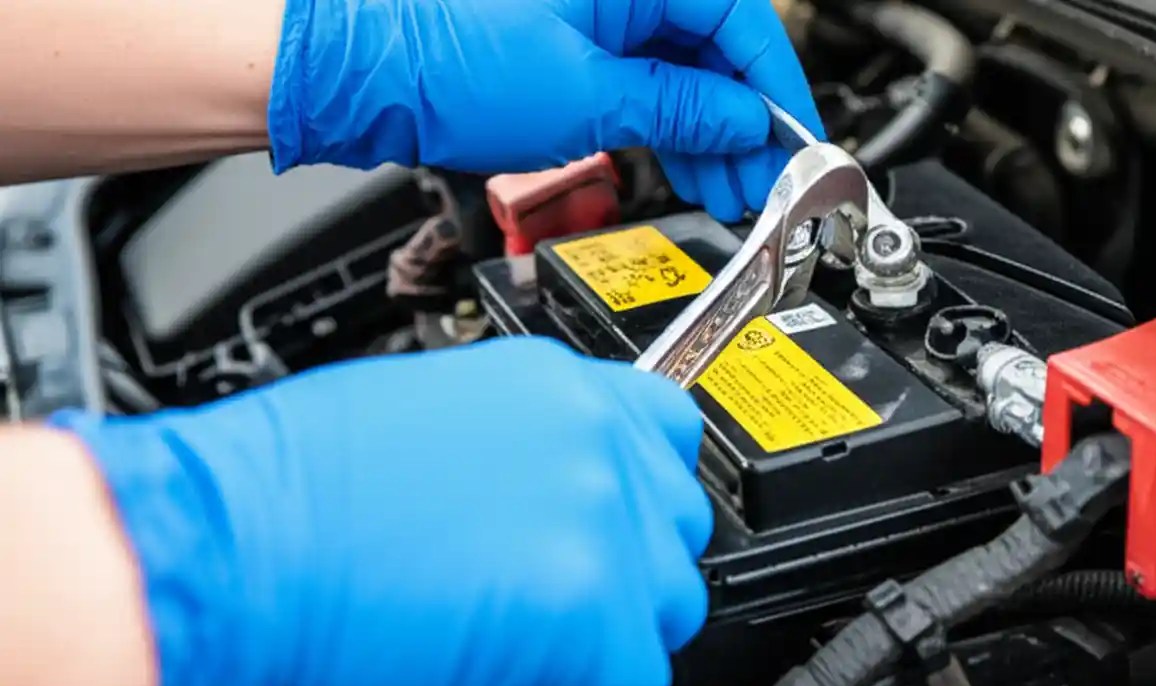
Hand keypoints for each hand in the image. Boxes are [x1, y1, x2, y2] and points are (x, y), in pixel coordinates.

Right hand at [50, 337, 712, 685]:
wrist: (229, 543)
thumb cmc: (283, 485)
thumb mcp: (422, 415)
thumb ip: (509, 443)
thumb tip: (534, 488)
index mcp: (550, 384)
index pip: (660, 429)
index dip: (636, 487)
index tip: (615, 521)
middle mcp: (591, 441)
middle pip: (673, 518)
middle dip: (630, 561)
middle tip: (573, 593)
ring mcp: (602, 524)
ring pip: (671, 600)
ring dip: (621, 629)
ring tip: (550, 645)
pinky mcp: (594, 615)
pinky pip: (638, 680)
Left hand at [267, 0, 824, 221]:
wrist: (352, 73)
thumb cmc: (443, 60)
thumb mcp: (587, 97)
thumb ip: (679, 110)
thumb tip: (740, 123)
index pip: (742, 22)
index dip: (776, 93)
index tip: (796, 144)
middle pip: (713, 50)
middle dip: (742, 124)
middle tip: (765, 184)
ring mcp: (592, 12)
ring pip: (677, 70)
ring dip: (705, 133)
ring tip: (729, 191)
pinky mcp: (566, 43)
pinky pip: (636, 81)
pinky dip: (661, 125)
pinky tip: (684, 165)